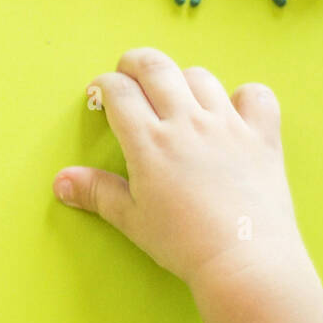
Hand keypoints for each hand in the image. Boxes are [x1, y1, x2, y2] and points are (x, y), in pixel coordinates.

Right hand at [54, 48, 311, 303]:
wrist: (245, 260)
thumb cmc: (183, 243)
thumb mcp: (131, 219)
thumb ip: (96, 192)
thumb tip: (60, 181)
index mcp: (149, 142)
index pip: (119, 91)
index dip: (103, 85)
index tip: (100, 95)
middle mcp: (186, 122)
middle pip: (156, 67)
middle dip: (135, 62)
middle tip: (128, 74)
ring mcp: (227, 125)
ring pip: (200, 76)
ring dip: (182, 79)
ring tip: (176, 97)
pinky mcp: (262, 135)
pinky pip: (255, 95)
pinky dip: (243, 96)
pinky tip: (232, 112)